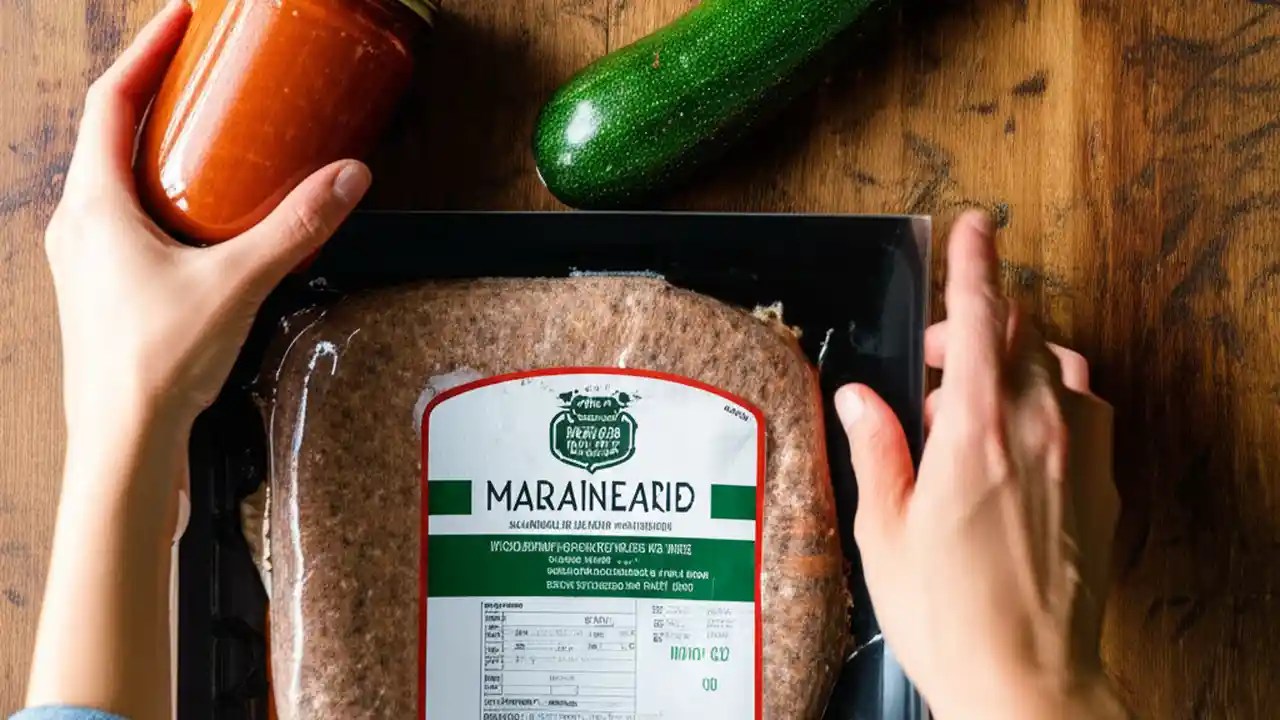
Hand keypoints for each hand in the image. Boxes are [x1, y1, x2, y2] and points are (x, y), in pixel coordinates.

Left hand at [45, 0, 370, 450]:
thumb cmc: (152, 366)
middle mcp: (79, 223)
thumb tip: (346, 179)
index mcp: (94, 205)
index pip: (111, 100)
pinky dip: (161, 192)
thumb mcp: (237, 283)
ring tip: (206, 131)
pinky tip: (202, 211)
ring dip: (158, 144)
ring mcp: (87, 257)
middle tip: (204, 70)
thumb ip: (296, 227)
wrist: (122, 441)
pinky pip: (126, 216)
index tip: (181, 20)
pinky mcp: (105, 285)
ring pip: (116, 176)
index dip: (148, 51)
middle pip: (110, 131)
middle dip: (157, 91)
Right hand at [835, 211, 1124, 718]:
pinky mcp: (1102, 485)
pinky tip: (1020, 439)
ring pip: (1056, 366)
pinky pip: (1084, 409)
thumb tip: (858, 396)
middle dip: (975, 329)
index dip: (975, 261)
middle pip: (1020, 333)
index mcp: (975, 431)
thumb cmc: (950, 614)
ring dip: (1013, 363)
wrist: (1028, 680)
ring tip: (973, 407)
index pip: (983, 315)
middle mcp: (1039, 429)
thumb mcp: (886, 528)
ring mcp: (1080, 455)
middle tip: (933, 367)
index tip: (975, 225)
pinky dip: (1052, 400)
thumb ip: (876, 446)